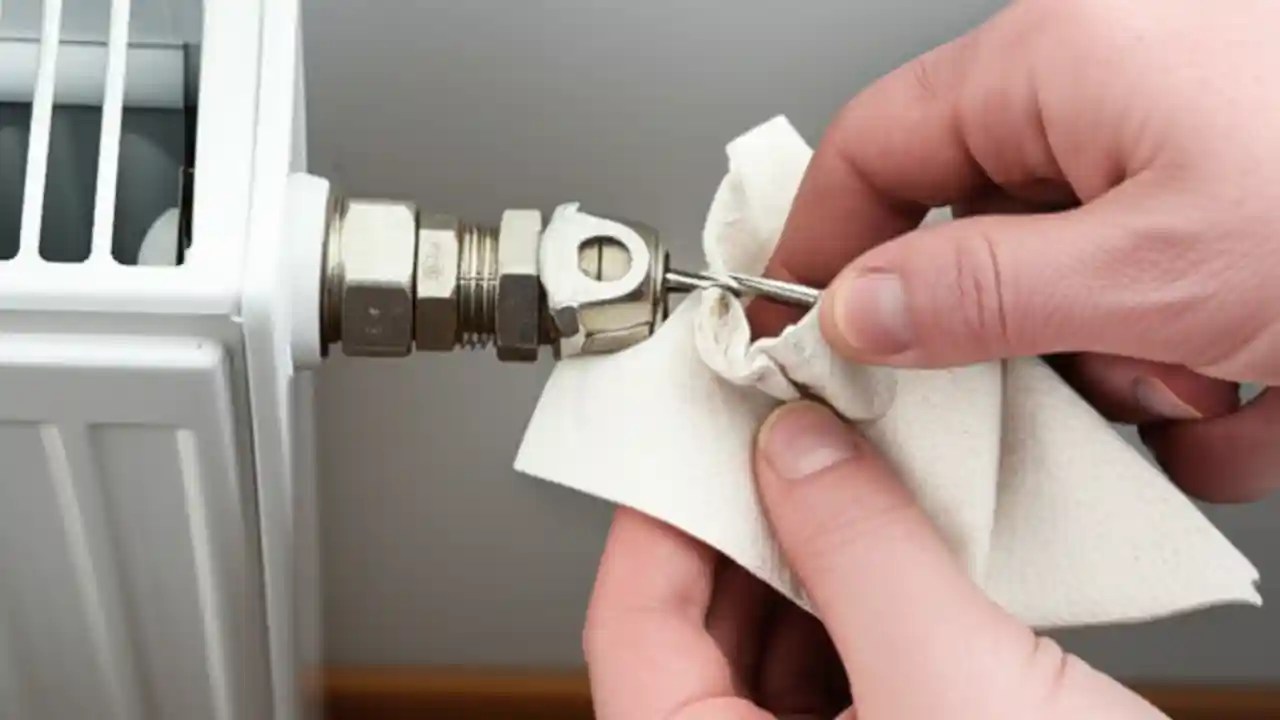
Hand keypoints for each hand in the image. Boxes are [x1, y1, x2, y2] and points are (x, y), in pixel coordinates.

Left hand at [585, 402, 1164, 718]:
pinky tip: (890, 556)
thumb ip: (865, 555)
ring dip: (805, 568)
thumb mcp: (956, 688)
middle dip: (743, 535)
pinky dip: (856, 612)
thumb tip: (796, 453)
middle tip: (777, 447)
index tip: (694, 445)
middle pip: (698, 642)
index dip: (658, 524)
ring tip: (839, 486)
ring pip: (771, 659)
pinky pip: (837, 682)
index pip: (633, 636)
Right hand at [754, 0, 1279, 502]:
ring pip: (1070, 293)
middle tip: (1069, 398)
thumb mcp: (1157, 269)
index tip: (792, 338)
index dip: (818, 251)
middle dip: (1027, 346)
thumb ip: (983, 294)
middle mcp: (1104, 89)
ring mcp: (1166, 149)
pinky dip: (1197, 368)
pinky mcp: (1215, 200)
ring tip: (1216, 385)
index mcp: (1058, 60)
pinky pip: (1153, 304)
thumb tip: (854, 311)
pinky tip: (1262, 386)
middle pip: (975, 240)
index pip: (871, 150)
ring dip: (1131, 371)